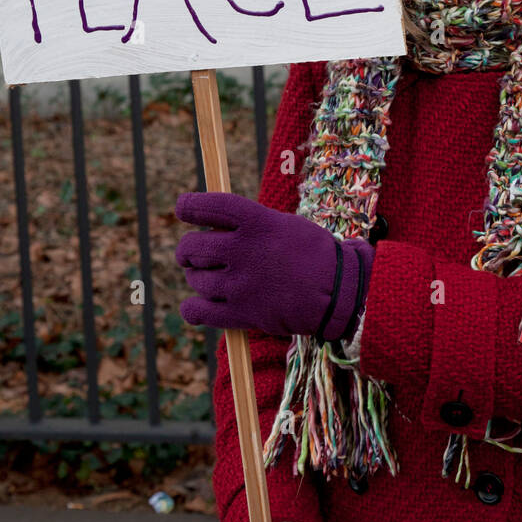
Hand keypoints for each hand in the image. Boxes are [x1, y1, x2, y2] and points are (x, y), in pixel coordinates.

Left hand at [174, 191, 373, 339]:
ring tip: (210, 279)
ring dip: (197, 278)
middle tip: (193, 255)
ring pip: (195, 279)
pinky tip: (197, 305)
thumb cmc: (312, 253)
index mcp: (254, 221)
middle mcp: (242, 250)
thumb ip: (247, 224)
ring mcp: (240, 284)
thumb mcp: (282, 224)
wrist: (339, 292)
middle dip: (187, 251)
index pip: (206, 206)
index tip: (182, 208)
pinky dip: (192, 308)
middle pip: (191, 247)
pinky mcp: (241, 314)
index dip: (188, 206)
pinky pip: (197, 311)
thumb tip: (212, 226)